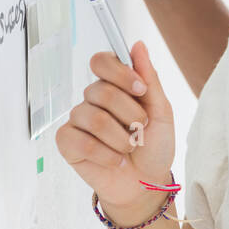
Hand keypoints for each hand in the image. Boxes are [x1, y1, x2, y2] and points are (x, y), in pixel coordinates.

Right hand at [57, 41, 175, 219]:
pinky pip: (80, 141)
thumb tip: (138, 45)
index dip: (120, 73)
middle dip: (129, 114)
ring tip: (130, 148)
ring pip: (94, 119)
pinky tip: (116, 160)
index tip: (140, 90)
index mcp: (115, 85)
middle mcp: (93, 99)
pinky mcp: (67, 143)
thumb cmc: (154, 145)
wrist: (146, 183)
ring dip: (121, 138)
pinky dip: (105, 154)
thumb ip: (149, 79)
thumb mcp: (161, 111)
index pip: (102, 61)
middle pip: (101, 91)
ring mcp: (78, 120)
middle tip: (141, 128)